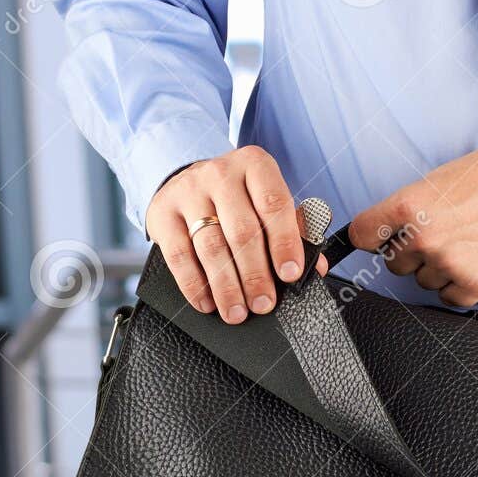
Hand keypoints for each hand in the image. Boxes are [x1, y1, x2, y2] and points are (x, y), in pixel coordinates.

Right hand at [144, 145, 325, 323]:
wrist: (189, 180)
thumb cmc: (240, 196)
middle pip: (242, 231)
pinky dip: (194, 285)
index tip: (290, 275)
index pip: (274, 204)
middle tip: (263, 303)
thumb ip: (294, 229)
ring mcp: (188, 192)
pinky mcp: (163, 214)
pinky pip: (179, 256)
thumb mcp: (267, 200)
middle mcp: (220, 173)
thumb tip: (314, 266)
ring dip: (226, 287)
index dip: (284, 243)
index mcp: (255, 165)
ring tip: (237, 311)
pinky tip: (207, 302)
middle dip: (255, 274)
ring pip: (211, 247)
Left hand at [349, 140, 477, 307]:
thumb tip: (383, 230)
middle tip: (439, 234)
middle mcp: (426, 238)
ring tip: (464, 243)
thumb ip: (406, 208)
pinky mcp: (475, 284)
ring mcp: (450, 264)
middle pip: (393, 263)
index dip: (371, 234)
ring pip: (422, 281)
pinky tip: (474, 260)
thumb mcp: (437, 179)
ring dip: (437, 268)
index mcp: (409, 206)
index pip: (362, 235)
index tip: (376, 236)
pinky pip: (449, 297)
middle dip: (410, 252)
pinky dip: (458, 284)